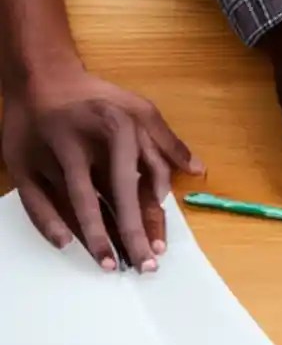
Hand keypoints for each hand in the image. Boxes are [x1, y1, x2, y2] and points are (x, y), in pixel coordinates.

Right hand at [0, 66, 202, 270]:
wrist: (39, 77)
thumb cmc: (96, 98)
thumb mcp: (138, 108)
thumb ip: (167, 141)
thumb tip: (197, 169)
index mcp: (117, 130)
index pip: (137, 184)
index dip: (149, 219)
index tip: (159, 249)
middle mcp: (83, 143)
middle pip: (109, 199)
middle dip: (128, 237)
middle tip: (142, 267)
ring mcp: (49, 153)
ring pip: (74, 203)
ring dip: (92, 236)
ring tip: (107, 263)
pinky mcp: (23, 162)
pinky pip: (35, 199)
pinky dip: (49, 222)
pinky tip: (66, 243)